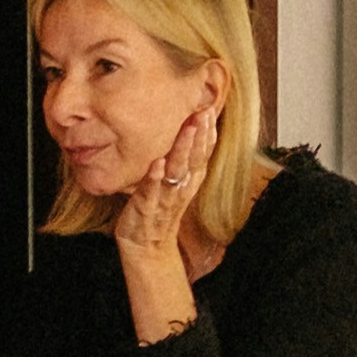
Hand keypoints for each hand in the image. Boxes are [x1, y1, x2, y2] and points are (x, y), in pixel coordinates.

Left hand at [114, 89, 221, 267]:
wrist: (146, 247)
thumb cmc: (158, 210)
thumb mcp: (174, 183)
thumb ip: (180, 160)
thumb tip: (182, 132)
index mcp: (189, 180)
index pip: (204, 153)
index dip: (208, 133)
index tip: (210, 109)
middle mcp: (182, 187)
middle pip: (195, 158)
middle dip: (200, 134)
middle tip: (203, 111)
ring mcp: (165, 197)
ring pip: (178, 171)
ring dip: (184, 149)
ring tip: (188, 128)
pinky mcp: (147, 207)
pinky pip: (152, 190)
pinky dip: (156, 177)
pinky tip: (158, 163)